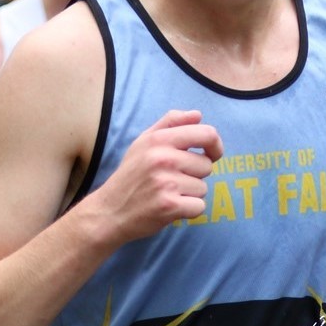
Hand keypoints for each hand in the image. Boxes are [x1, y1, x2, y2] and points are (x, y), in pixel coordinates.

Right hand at [88, 110, 221, 243]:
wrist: (109, 211)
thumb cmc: (131, 175)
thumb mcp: (144, 142)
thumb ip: (170, 123)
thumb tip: (198, 114)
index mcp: (159, 140)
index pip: (207, 133)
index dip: (215, 145)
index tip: (211, 154)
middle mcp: (163, 158)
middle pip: (206, 165)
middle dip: (195, 175)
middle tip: (172, 180)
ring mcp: (166, 183)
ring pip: (203, 188)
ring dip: (190, 194)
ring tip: (167, 194)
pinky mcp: (169, 206)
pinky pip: (199, 207)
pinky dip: (189, 210)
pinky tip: (170, 208)